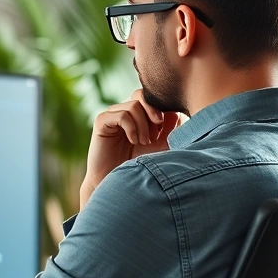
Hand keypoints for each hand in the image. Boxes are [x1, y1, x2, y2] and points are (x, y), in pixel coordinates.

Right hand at [80, 90, 182, 208]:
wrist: (118, 182)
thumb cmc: (140, 166)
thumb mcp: (161, 146)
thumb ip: (170, 128)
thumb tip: (176, 111)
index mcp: (138, 114)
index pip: (151, 97)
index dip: (161, 109)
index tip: (164, 129)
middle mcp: (124, 111)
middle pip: (142, 95)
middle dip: (153, 112)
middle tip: (156, 134)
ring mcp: (112, 115)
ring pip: (134, 106)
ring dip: (143, 125)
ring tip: (144, 142)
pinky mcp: (102, 121)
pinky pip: (121, 115)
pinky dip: (131, 127)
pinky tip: (134, 141)